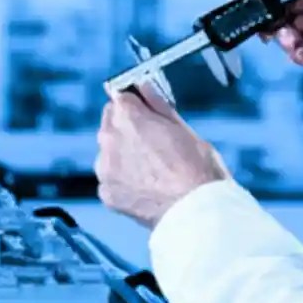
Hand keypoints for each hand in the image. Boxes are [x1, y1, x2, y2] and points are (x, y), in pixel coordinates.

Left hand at [95, 85, 230, 228]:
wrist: (195, 213)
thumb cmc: (197, 171)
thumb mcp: (185, 129)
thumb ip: (157, 106)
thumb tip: (145, 88)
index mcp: (128, 116)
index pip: (121, 97)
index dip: (137, 107)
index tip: (146, 115)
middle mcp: (109, 138)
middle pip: (111, 124)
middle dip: (128, 130)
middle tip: (154, 146)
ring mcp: (105, 168)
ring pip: (110, 154)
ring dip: (124, 158)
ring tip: (153, 173)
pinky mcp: (106, 193)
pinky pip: (111, 181)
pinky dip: (124, 184)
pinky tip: (147, 189)